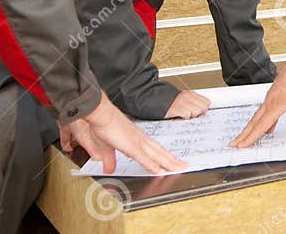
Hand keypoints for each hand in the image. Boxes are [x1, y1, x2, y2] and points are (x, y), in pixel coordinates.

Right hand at [59, 91, 186, 173]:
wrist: (101, 114)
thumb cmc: (103, 125)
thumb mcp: (106, 147)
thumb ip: (109, 160)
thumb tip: (109, 169)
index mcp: (137, 138)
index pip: (155, 149)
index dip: (164, 155)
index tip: (173, 160)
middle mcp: (141, 140)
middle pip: (160, 152)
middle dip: (172, 160)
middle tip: (184, 166)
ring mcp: (138, 143)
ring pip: (158, 155)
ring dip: (169, 163)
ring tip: (180, 169)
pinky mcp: (132, 147)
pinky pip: (146, 159)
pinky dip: (154, 166)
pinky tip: (161, 171)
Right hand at [165, 90, 210, 118]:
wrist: (154, 99)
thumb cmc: (168, 103)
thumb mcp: (183, 101)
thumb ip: (193, 104)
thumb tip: (203, 113)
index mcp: (190, 94)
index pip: (206, 102)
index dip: (203, 110)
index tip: (199, 113)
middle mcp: (187, 96)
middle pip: (203, 107)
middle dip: (198, 113)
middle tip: (190, 115)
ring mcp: (182, 102)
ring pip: (197, 111)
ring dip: (191, 116)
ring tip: (183, 115)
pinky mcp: (176, 108)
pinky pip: (187, 115)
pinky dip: (184, 118)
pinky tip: (179, 116)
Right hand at [229, 44, 285, 147]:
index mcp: (276, 105)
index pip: (261, 125)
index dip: (251, 137)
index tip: (242, 146)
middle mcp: (270, 101)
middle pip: (254, 122)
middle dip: (244, 134)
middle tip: (234, 144)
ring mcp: (270, 97)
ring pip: (257, 116)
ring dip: (250, 128)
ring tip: (245, 138)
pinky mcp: (273, 94)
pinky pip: (264, 110)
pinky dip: (261, 120)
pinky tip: (267, 126)